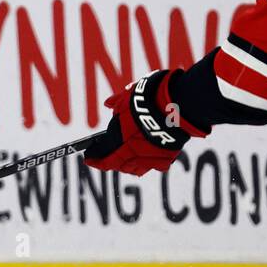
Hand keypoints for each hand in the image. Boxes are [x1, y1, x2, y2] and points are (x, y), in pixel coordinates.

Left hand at [81, 70, 208, 175]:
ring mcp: (152, 158)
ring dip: (128, 166)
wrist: (178, 105)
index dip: (96, 161)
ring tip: (124, 160)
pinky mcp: (167, 158)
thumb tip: (109, 103)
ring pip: (136, 169)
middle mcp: (135, 153)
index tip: (89, 160)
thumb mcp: (129, 97)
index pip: (105, 159)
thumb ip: (117, 103)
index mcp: (121, 141)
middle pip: (120, 165)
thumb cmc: (151, 99)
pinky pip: (155, 165)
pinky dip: (148, 163)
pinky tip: (146, 158)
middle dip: (112, 162)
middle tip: (107, 159)